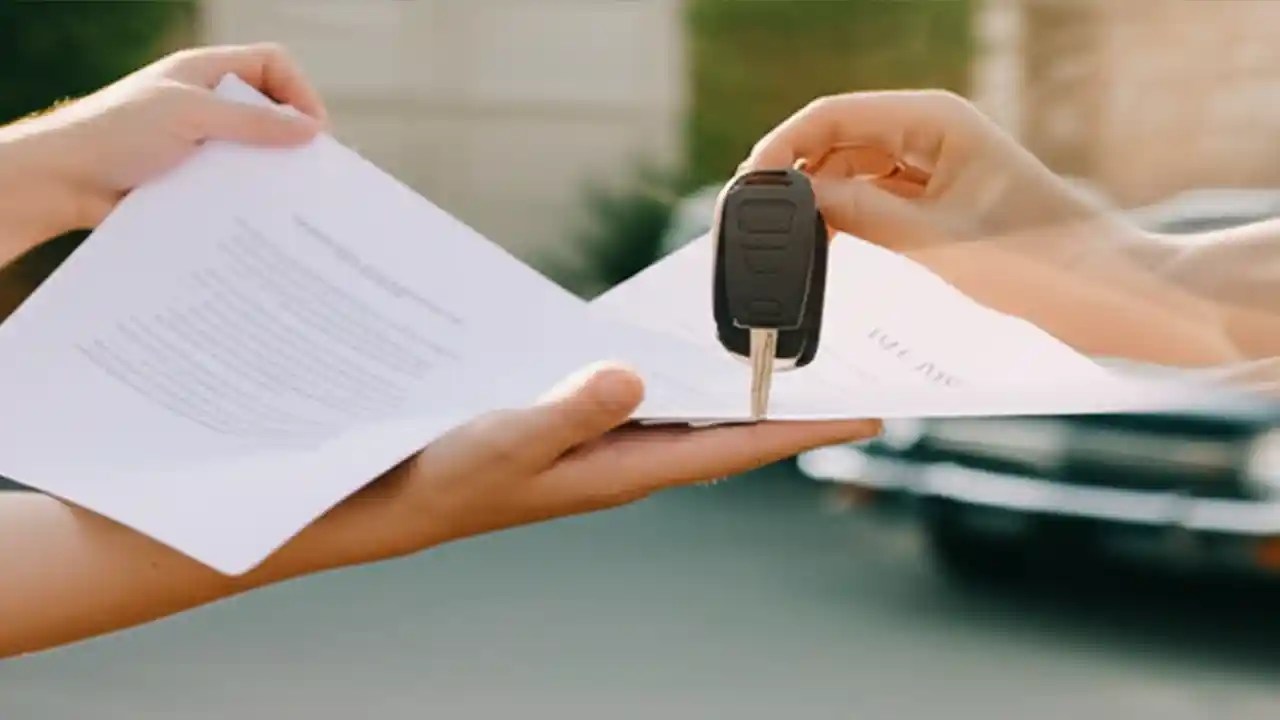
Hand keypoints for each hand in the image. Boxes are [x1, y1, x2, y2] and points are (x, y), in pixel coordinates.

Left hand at [0, 43, 324, 243]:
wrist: (61, 182)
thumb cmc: (117, 134)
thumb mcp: (191, 117)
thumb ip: (252, 122)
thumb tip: (311, 129)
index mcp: (205, 73)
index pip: (272, 64)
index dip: (299, 91)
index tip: (313, 131)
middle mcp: (205, 104)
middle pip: (269, 110)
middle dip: (292, 138)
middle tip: (310, 170)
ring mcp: (199, 143)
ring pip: (254, 153)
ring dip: (271, 173)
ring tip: (289, 201)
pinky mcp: (192, 180)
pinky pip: (233, 185)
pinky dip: (249, 199)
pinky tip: (259, 219)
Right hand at [307, 363, 881, 565]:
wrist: (394, 496)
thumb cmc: (446, 478)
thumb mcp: (507, 439)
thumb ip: (570, 410)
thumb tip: (634, 377)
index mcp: (624, 469)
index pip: (736, 447)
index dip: (803, 430)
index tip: (870, 412)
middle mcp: (625, 455)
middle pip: (726, 428)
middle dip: (785, 403)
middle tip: (845, 369)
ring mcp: (600, 439)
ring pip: (688, 409)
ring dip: (733, 385)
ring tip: (781, 350)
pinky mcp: (573, 421)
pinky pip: (643, 391)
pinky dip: (674, 368)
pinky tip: (679, 341)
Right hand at [740, 90, 1123, 249]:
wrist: (1102, 296)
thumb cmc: (1036, 263)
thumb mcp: (932, 239)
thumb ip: (855, 213)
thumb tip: (791, 198)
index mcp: (934, 118)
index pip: (833, 114)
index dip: (781, 146)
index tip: (746, 187)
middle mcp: (931, 130)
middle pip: (836, 137)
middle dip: (793, 172)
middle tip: (754, 221)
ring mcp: (934, 162)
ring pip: (851, 167)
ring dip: (815, 196)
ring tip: (780, 236)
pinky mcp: (938, 196)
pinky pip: (873, 195)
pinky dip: (843, 214)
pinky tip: (822, 241)